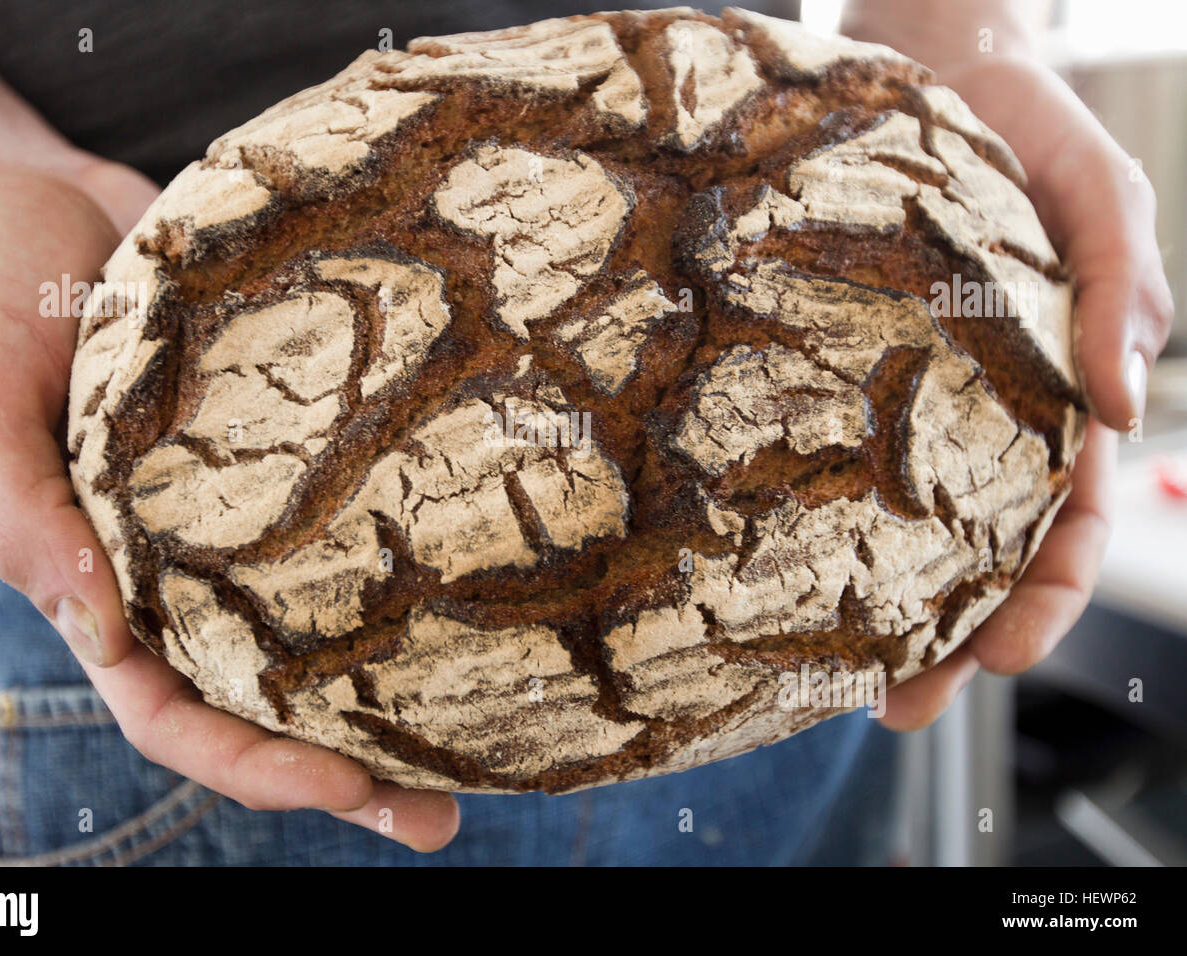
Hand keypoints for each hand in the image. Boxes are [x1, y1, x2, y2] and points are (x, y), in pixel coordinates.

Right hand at [0, 163, 458, 849]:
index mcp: (100, 585)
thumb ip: (24, 517)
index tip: (346, 783)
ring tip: (484, 738)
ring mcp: (235, 515)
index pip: (173, 710)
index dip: (252, 761)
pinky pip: (343, 518)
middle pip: (264, 698)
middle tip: (442, 818)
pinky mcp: (284, 448)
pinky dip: (396, 564)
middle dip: (345, 768)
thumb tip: (100, 630)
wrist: (34, 194)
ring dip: (390, 689)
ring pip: (316, 626)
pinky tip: (473, 582)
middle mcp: (178, 566)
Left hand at [882, 56, 1173, 727]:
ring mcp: (913, 401)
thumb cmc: (1027, 132)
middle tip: (898, 707)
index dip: (1044, 600)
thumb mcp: (1102, 197)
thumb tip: (1125, 407)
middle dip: (954, 639)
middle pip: (982, 554)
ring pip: (908, 527)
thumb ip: (1122, 294)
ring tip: (838, 679)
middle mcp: (985, 418)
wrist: (932, 67)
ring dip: (883, 609)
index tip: (1002, 661)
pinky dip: (821, 519)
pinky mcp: (844, 369)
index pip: (1069, 524)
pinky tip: (785, 569)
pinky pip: (835, 455)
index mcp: (1061, 399)